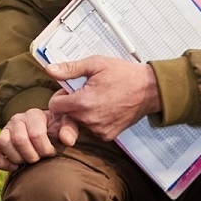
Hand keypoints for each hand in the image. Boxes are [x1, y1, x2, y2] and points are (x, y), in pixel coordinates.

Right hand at [0, 107, 79, 170]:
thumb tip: (67, 141)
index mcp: (34, 114)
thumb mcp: (67, 125)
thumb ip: (70, 130)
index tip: (51, 153)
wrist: (45, 131)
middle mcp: (17, 120)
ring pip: (3, 143)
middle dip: (32, 155)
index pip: (35, 134)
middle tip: (40, 159)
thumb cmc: (57, 129)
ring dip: (17, 158)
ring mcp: (5, 130)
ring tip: (28, 161)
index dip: (45, 148)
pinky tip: (15, 167)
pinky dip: (1, 162)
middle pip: (19, 140)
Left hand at [43, 57, 161, 140]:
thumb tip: (50, 70)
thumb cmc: (125, 75)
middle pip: (66, 115)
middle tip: (87, 92)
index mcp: (83, 102)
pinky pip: (92, 129)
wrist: (149, 90)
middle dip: (71, 104)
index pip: (54, 106)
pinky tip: (106, 108)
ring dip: (82, 113)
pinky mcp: (107, 135)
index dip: (60, 96)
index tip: (71, 90)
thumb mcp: (96, 64)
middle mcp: (89, 120)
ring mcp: (99, 130)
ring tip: (99, 99)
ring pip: (78, 123)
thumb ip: (70, 69)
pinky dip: (95, 120)